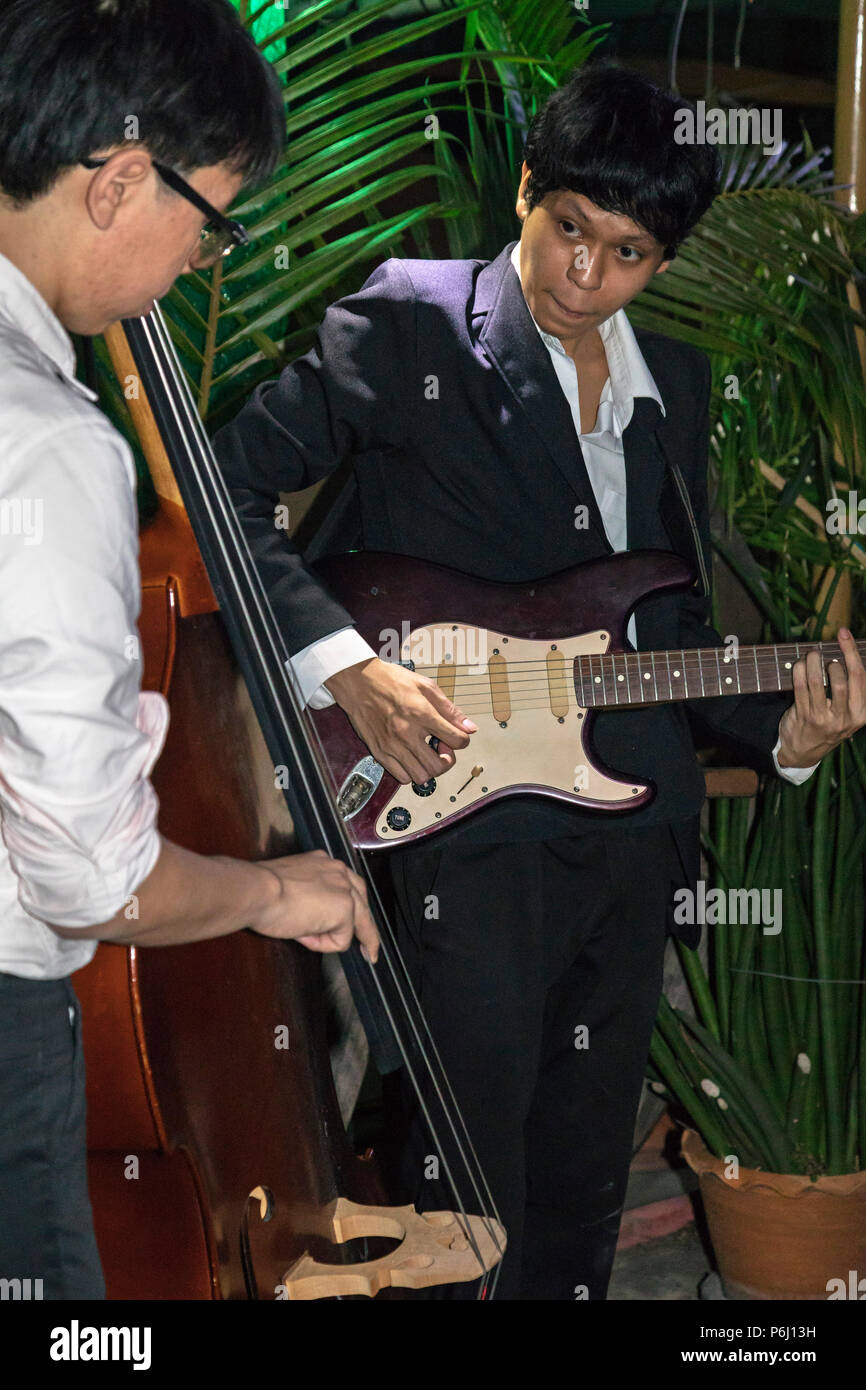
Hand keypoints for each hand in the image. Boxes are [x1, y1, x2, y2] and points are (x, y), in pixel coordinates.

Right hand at [250, 849, 378, 960]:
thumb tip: (311, 918)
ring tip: (363, 954)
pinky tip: (303, 935)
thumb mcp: (287, 885)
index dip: (351, 907)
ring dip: (344, 938)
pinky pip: (341, 939)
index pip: (347, 885)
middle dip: (367, 929)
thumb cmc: (260, 891)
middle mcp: (338, 871)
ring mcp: (344, 890)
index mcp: (324, 863)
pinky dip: (323, 944)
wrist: (257, 891)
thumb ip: (307, 895)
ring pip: (360, 923)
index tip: (351, 922)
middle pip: (363, 902)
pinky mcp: (344, 910)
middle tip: (370, 949)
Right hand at [325, 657, 476, 784]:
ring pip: (421, 777)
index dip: (462, 741)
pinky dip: (410, 772)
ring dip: (429, 769)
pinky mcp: (379, 752)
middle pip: (439, 766)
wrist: (358, 681)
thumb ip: (450, 709)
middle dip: (447, 760)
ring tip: (426, 754)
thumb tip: (469, 728)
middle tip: (441, 748)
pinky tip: (410, 757)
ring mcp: (392, 746)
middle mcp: (407, 733)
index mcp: (422, 714)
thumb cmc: (390, 680)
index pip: (457, 740)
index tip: (455, 737)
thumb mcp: (426, 686)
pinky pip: (401, 777)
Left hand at [777, 628, 865, 767]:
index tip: (844, 633)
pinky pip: (800, 687)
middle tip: (824, 653)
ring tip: (812, 654)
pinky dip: (799, 670)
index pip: (860, 677)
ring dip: (813, 661)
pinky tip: (800, 664)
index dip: (852, 651)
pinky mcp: (803, 716)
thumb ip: (853, 689)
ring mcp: (823, 718)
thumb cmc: (830, 723)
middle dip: (832, 659)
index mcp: (861, 714)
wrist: (805, 751)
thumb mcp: (849, 713)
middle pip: (842, 680)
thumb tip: (846, 652)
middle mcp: (845, 718)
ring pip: (818, 681)